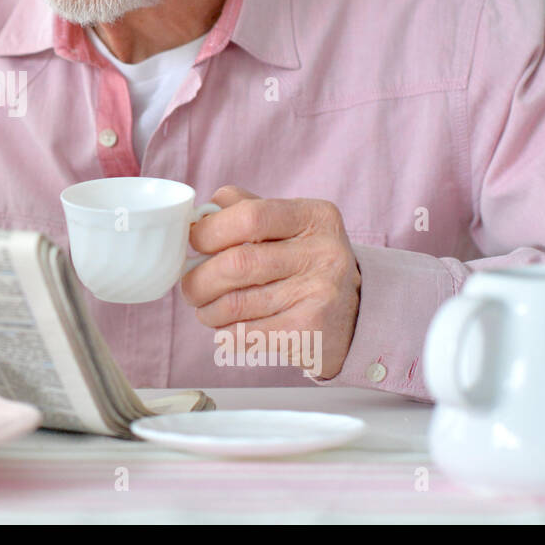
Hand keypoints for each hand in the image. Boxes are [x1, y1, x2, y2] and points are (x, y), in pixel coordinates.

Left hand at [182, 186, 360, 378]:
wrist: (354, 317)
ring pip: (236, 303)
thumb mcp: (288, 226)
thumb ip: (245, 209)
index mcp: (315, 217)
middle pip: (237, 263)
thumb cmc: (303, 264)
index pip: (251, 216)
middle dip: (199, 279)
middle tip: (191, 288)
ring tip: (207, 310)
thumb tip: (198, 216)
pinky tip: (227, 329)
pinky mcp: (310, 331)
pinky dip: (224, 334)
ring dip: (208, 311)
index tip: (195, 244)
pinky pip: (245, 334)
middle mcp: (323, 253)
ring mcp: (319, 293)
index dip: (209, 231)